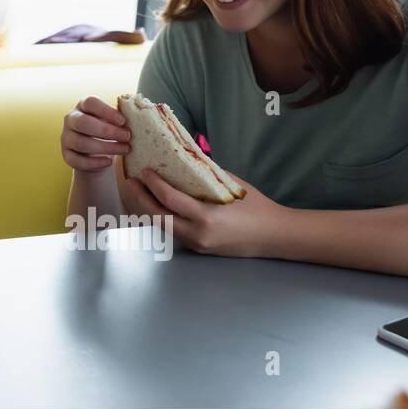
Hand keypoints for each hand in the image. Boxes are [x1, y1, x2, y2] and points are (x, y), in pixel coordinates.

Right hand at [61, 96, 131, 172]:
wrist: (96, 152)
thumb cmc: (108, 131)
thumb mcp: (112, 121)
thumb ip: (120, 118)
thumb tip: (138, 119)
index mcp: (83, 106)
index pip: (90, 103)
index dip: (106, 111)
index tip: (123, 121)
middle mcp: (71, 119)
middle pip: (83, 122)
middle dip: (107, 131)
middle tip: (127, 137)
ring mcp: (66, 137)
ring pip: (81, 143)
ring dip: (106, 147)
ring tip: (125, 149)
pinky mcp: (66, 155)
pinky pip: (77, 160)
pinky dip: (94, 163)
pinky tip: (109, 162)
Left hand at [126, 166, 286, 257]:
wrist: (276, 236)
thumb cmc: (256, 206)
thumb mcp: (231, 185)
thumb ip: (205, 175)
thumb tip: (181, 159)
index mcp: (206, 217)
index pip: (168, 199)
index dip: (152, 184)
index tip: (144, 171)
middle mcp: (197, 234)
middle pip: (156, 217)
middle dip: (140, 199)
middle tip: (131, 182)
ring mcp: (197, 244)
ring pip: (161, 227)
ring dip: (147, 209)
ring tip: (138, 192)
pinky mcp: (198, 249)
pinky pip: (173, 232)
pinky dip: (162, 217)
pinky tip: (155, 205)